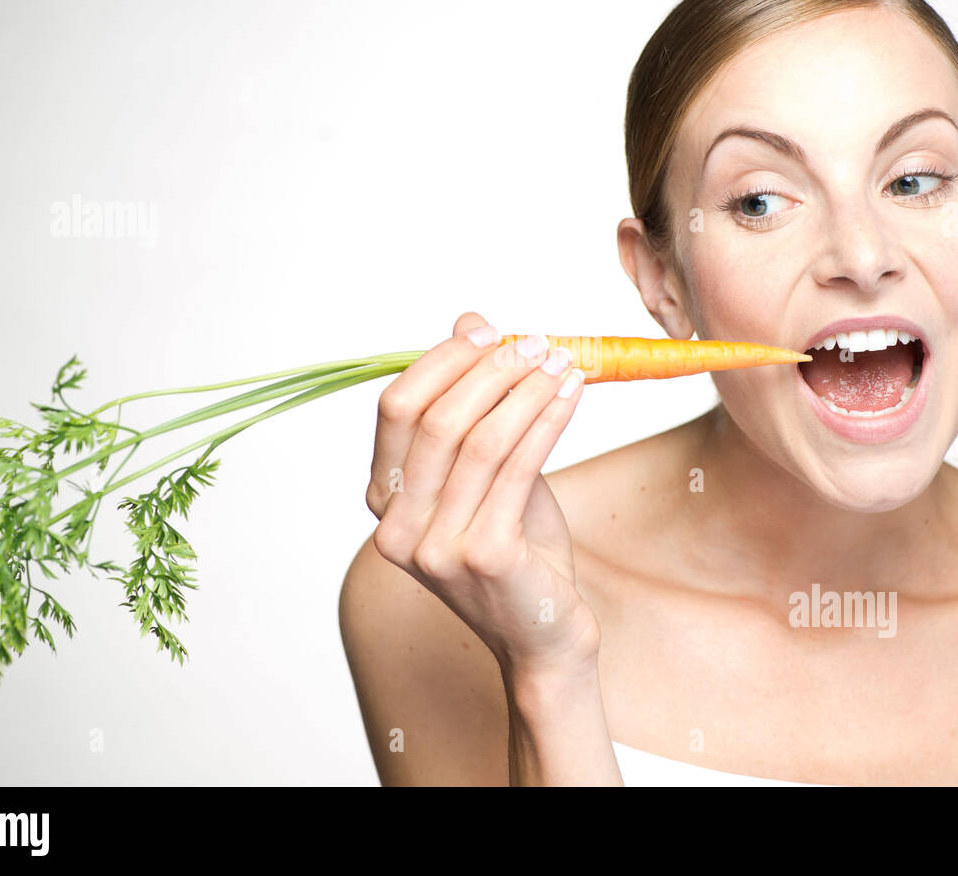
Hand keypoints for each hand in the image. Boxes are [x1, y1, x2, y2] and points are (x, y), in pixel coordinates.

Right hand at [365, 312, 598, 677]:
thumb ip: (473, 405)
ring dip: (526, 389)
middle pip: (436, 419)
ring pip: (480, 439)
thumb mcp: (489, 470)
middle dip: (490, 371)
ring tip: (563, 362)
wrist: (543, 634)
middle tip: (537, 344)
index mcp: (385, 499)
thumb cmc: (517, 549)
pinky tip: (572, 394)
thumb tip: (470, 322)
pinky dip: (547, 420)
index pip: (397, 408)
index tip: (490, 333)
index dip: (442, 362)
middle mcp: (397, 526)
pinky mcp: (484, 556)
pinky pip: (518, 466)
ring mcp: (436, 546)